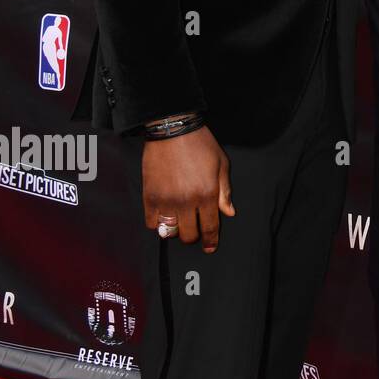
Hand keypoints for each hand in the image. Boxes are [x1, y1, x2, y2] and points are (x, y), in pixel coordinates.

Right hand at [142, 123, 234, 252]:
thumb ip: (225, 192)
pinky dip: (157, 223)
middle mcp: (186, 201)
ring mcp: (166, 200)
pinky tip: (164, 216)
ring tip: (178, 223)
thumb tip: (229, 212)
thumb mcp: (221, 165)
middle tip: (194, 228)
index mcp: (207, 194)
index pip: (210, 227)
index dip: (210, 241)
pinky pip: (151, 222)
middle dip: (193, 235)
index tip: (210, 248)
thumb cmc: (201, 145)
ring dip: (175, 231)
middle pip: (188, 234)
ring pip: (169, 231)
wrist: (173, 130)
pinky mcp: (149, 196)